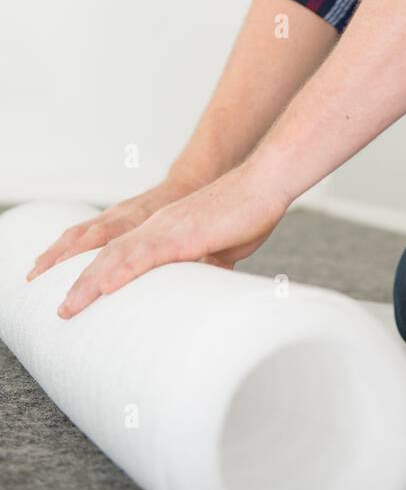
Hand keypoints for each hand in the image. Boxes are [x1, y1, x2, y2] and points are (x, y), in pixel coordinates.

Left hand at [31, 166, 285, 318]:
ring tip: (68, 307)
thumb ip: (208, 262)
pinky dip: (120, 272)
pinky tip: (104, 288)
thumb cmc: (248, 212)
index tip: (72, 292)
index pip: (117, 252)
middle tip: (57, 306)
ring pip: (116, 256)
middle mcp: (157, 225)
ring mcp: (167, 227)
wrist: (265, 182)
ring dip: (89, 283)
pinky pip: (144, 255)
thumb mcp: (222, 246)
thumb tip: (205, 282)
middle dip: (76, 280)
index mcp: (163, 228)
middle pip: (105, 253)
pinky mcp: (183, 233)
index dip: (91, 271)